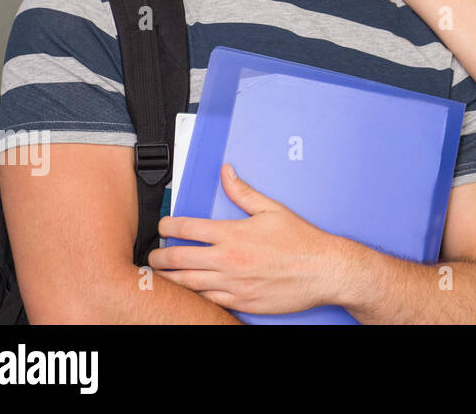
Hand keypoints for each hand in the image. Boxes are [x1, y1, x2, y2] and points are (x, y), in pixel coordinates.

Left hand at [149, 164, 342, 315]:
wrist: (322, 271)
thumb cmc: (301, 241)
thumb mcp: (272, 209)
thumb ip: (243, 192)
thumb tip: (226, 173)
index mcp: (233, 234)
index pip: (187, 229)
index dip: (167, 227)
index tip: (163, 227)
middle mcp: (228, 260)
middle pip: (178, 259)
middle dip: (160, 257)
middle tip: (153, 256)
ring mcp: (232, 284)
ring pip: (187, 284)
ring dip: (170, 279)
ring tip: (162, 275)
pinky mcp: (240, 301)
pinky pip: (207, 300)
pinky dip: (194, 296)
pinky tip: (189, 291)